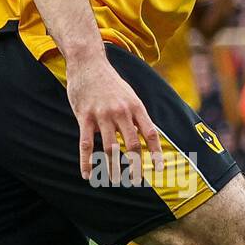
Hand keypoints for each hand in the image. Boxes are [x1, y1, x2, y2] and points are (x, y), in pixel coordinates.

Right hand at [65, 54, 161, 182]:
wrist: (88, 62)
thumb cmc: (110, 82)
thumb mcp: (129, 95)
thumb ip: (136, 116)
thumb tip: (145, 137)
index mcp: (135, 106)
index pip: (150, 133)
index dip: (156, 152)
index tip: (160, 168)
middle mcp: (121, 111)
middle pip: (132, 144)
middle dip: (135, 166)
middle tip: (135, 181)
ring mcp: (102, 114)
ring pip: (110, 148)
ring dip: (112, 168)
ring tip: (115, 181)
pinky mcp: (84, 116)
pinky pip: (85, 144)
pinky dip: (86, 162)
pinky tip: (88, 174)